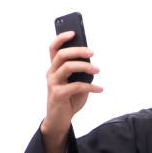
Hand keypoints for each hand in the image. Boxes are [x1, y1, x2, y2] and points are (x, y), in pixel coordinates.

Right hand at [41, 31, 102, 152]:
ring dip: (85, 66)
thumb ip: (80, 73)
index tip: (74, 32)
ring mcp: (53, 83)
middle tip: (92, 53)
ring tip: (98, 70)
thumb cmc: (69, 99)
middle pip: (62, 55)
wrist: (59, 120)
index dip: (61, 38)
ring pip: (67, 67)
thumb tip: (91, 64)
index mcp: (55, 68)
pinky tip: (100, 89)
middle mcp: (51, 73)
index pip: (53, 48)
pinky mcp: (58, 95)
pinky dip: (91, 87)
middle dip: (78, 51)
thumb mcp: (76, 83)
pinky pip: (76, 86)